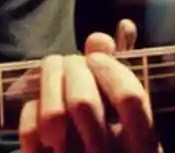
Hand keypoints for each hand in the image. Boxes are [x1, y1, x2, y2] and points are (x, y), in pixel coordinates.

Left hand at [19, 20, 160, 152]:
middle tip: (68, 63)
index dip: (110, 69)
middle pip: (83, 104)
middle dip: (70, 71)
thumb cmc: (104, 144)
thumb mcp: (121, 114)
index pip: (130, 99)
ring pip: (52, 116)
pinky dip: (31, 111)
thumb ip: (117, 73)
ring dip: (48, 88)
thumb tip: (109, 33)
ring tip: (55, 82)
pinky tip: (41, 114)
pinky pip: (31, 130)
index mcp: (144, 147)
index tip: (94, 56)